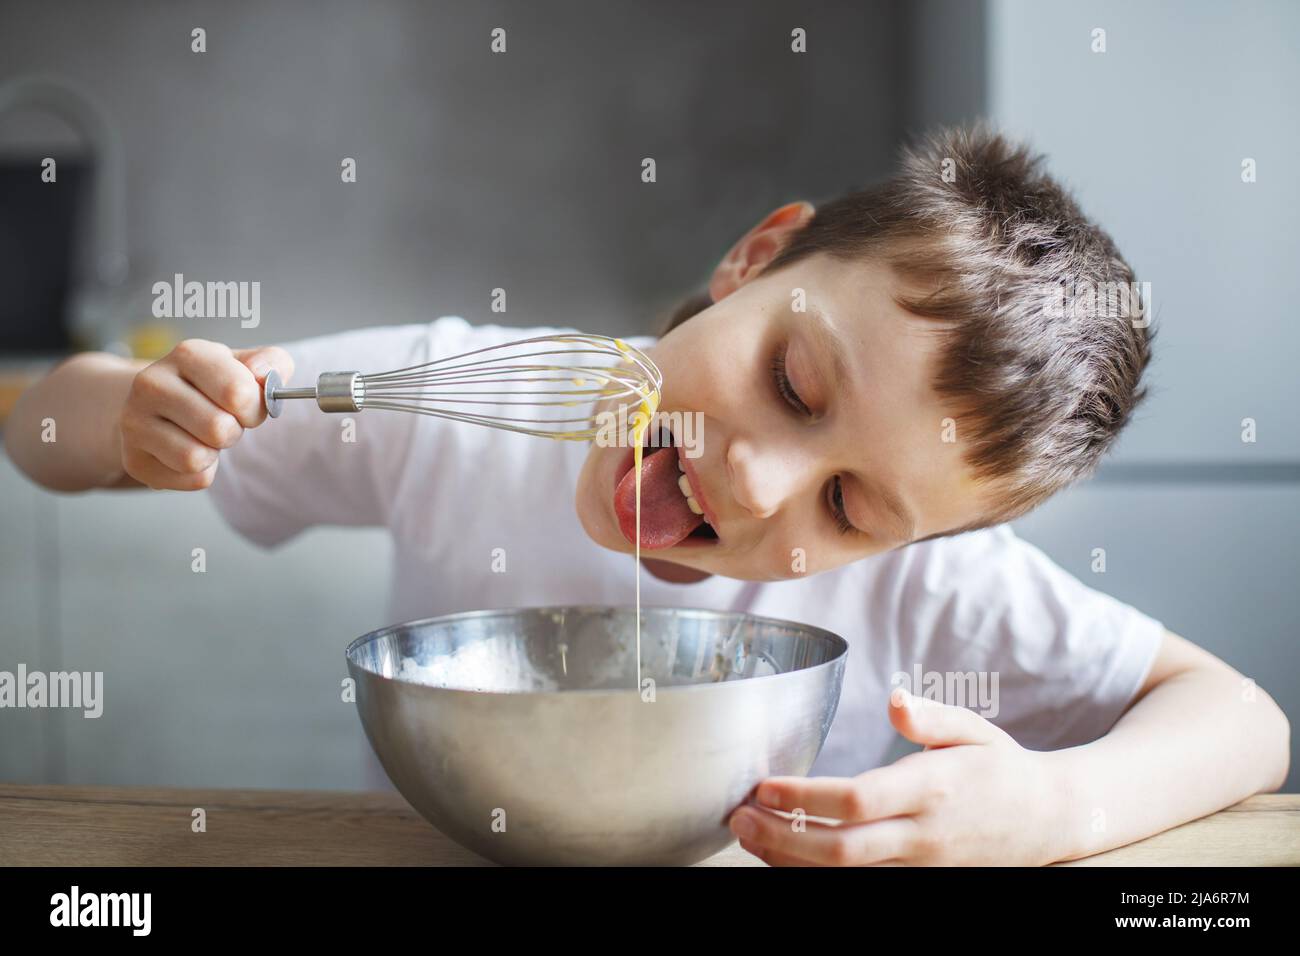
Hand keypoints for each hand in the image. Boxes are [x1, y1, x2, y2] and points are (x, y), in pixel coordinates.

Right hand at [118, 339, 292, 490]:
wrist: (159, 406)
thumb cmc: (212, 386)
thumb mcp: (246, 366)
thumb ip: (272, 362)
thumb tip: (263, 374)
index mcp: (188, 354)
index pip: (238, 393)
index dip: (254, 407)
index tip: (244, 405)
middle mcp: (152, 383)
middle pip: (219, 429)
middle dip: (233, 432)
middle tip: (222, 422)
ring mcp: (134, 421)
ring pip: (196, 459)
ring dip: (213, 454)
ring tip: (202, 436)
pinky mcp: (134, 458)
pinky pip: (189, 480)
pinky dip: (200, 473)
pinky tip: (186, 451)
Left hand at [728, 687, 1065, 865]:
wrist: (1048, 821)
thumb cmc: (1000, 767)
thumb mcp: (974, 730)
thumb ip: (932, 716)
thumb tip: (895, 698)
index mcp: (933, 789)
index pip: (858, 801)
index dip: (804, 798)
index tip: (764, 785)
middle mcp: (924, 835)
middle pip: (844, 849)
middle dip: (782, 836)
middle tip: (738, 815)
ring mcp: (921, 866)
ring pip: (845, 875)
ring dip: (789, 860)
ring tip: (747, 835)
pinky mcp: (918, 881)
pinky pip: (858, 885)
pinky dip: (814, 874)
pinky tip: (782, 856)